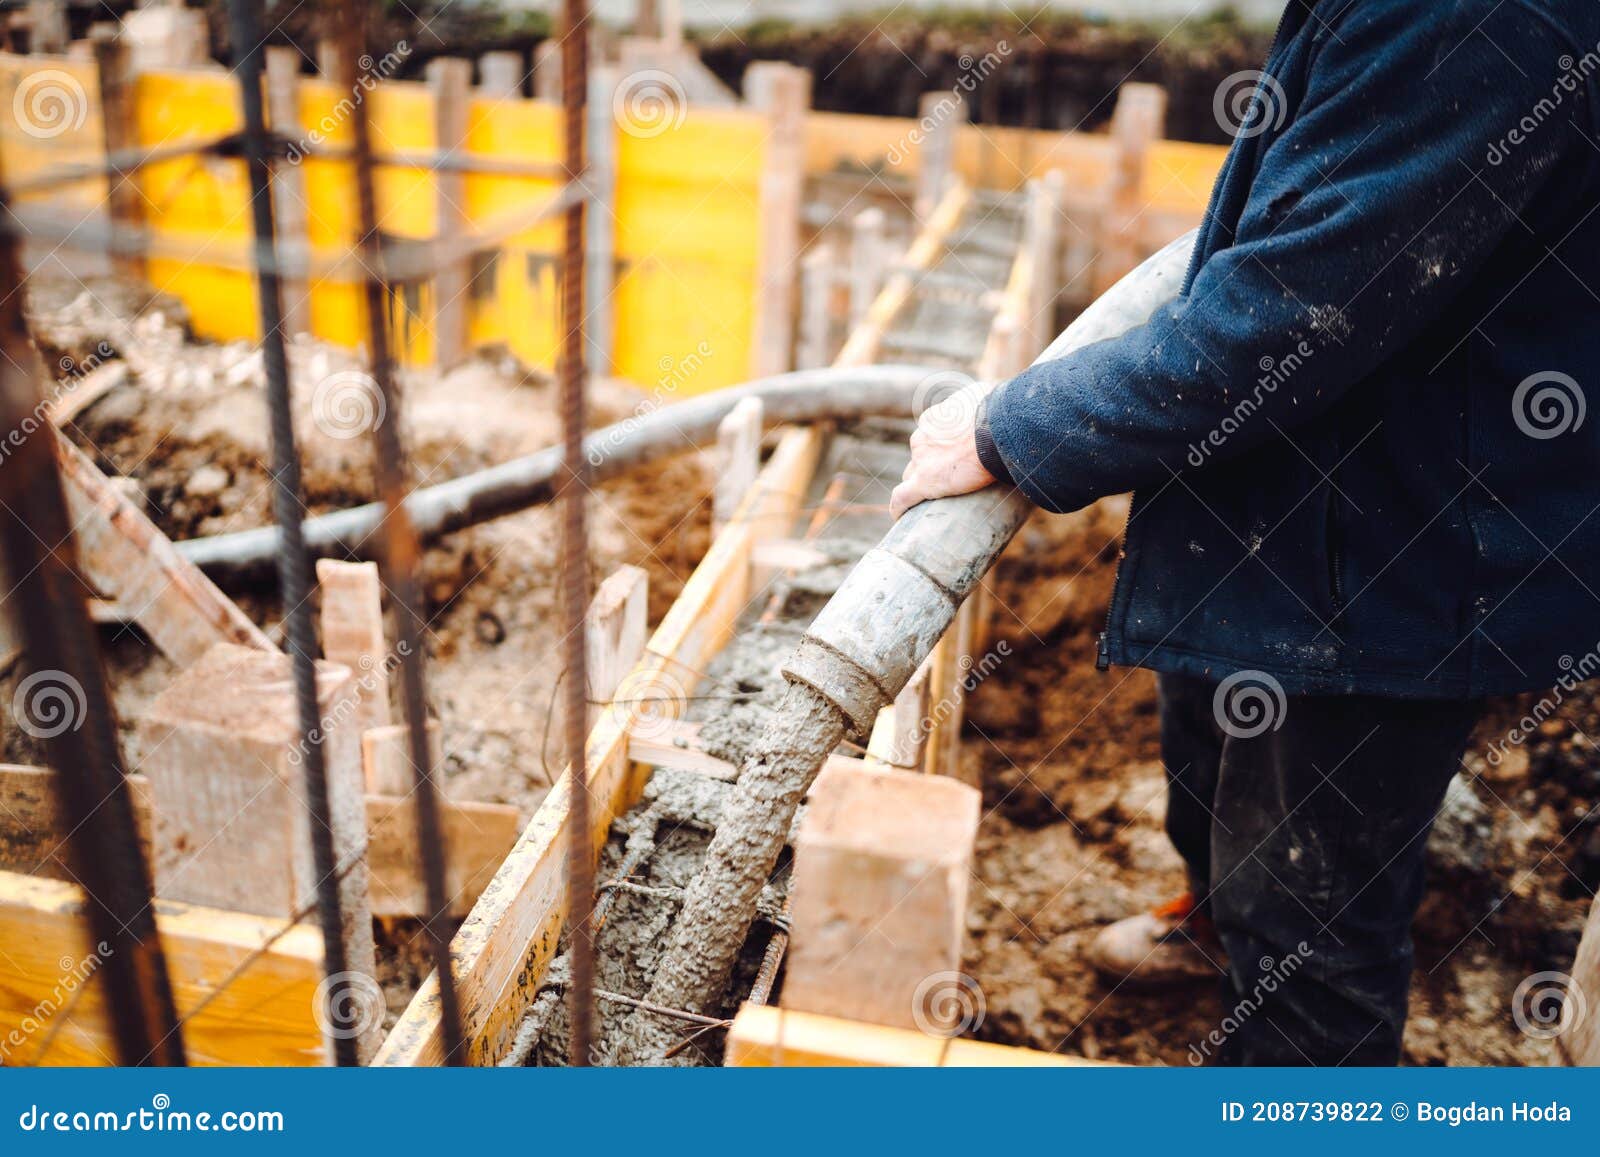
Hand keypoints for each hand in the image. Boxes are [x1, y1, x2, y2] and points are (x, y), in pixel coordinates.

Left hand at [889, 383, 997, 518]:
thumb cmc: (997, 412)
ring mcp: (921, 461)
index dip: (939, 449)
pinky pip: (902, 498)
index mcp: (934, 419)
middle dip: (931, 466)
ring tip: (935, 499)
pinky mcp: (924, 482)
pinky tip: (900, 516)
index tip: (953, 457)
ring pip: (912, 476)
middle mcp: (922, 438)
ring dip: (922, 485)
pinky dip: (900, 507)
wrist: (997, 430)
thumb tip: (994, 407)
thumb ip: (981, 404)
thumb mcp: (986, 398)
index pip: (929, 438)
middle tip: (952, 478)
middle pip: (919, 457)